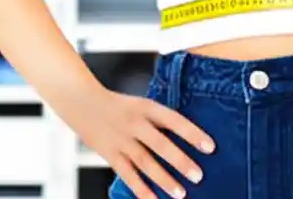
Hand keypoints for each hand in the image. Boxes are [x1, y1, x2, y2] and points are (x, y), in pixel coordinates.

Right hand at [63, 84, 213, 198]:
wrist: (81, 102)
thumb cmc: (119, 106)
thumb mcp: (141, 105)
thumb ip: (159, 121)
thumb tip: (187, 139)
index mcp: (146, 107)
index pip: (174, 120)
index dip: (192, 134)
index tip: (210, 147)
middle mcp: (134, 123)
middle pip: (160, 144)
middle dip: (180, 161)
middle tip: (198, 175)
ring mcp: (121, 140)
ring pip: (145, 162)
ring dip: (164, 179)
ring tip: (181, 193)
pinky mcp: (109, 154)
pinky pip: (127, 174)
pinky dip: (141, 189)